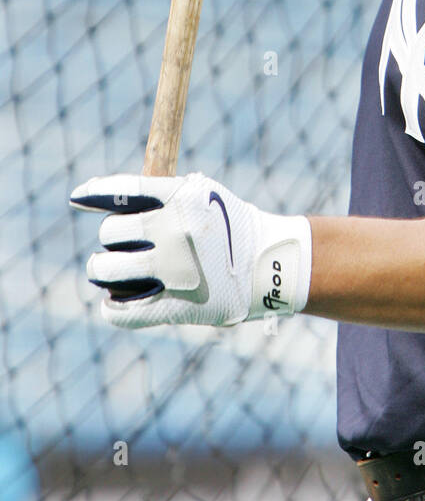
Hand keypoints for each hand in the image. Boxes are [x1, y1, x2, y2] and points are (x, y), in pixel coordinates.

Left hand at [72, 172, 311, 329]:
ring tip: (110, 271)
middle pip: (111, 231)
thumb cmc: (231, 226)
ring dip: (104, 270)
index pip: (124, 190)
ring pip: (108, 270)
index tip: (77, 197)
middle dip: (110, 238)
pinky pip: (124, 311)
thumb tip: (104, 194)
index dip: (94, 193)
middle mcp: (176, 230)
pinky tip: (114, 302)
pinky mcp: (178, 305)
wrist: (272, 264)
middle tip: (118, 245)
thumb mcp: (203, 195)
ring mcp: (175, 270)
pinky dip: (113, 308)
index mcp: (182, 198)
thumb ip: (161, 194)